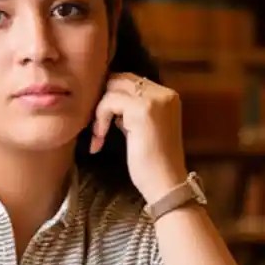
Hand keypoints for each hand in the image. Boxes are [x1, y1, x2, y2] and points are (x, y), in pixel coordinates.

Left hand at [90, 72, 188, 203]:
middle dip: (103, 100)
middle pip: (120, 79)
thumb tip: (109, 100)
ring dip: (99, 112)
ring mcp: (155, 99)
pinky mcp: (142, 109)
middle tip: (97, 126)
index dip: (111, 96)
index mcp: (167, 96)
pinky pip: (109, 101)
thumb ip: (130, 111)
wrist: (166, 185)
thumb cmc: (153, 164)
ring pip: (112, 88)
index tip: (103, 120)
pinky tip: (99, 139)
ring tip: (98, 136)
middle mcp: (164, 93)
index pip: (130, 81)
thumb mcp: (141, 129)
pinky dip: (100, 119)